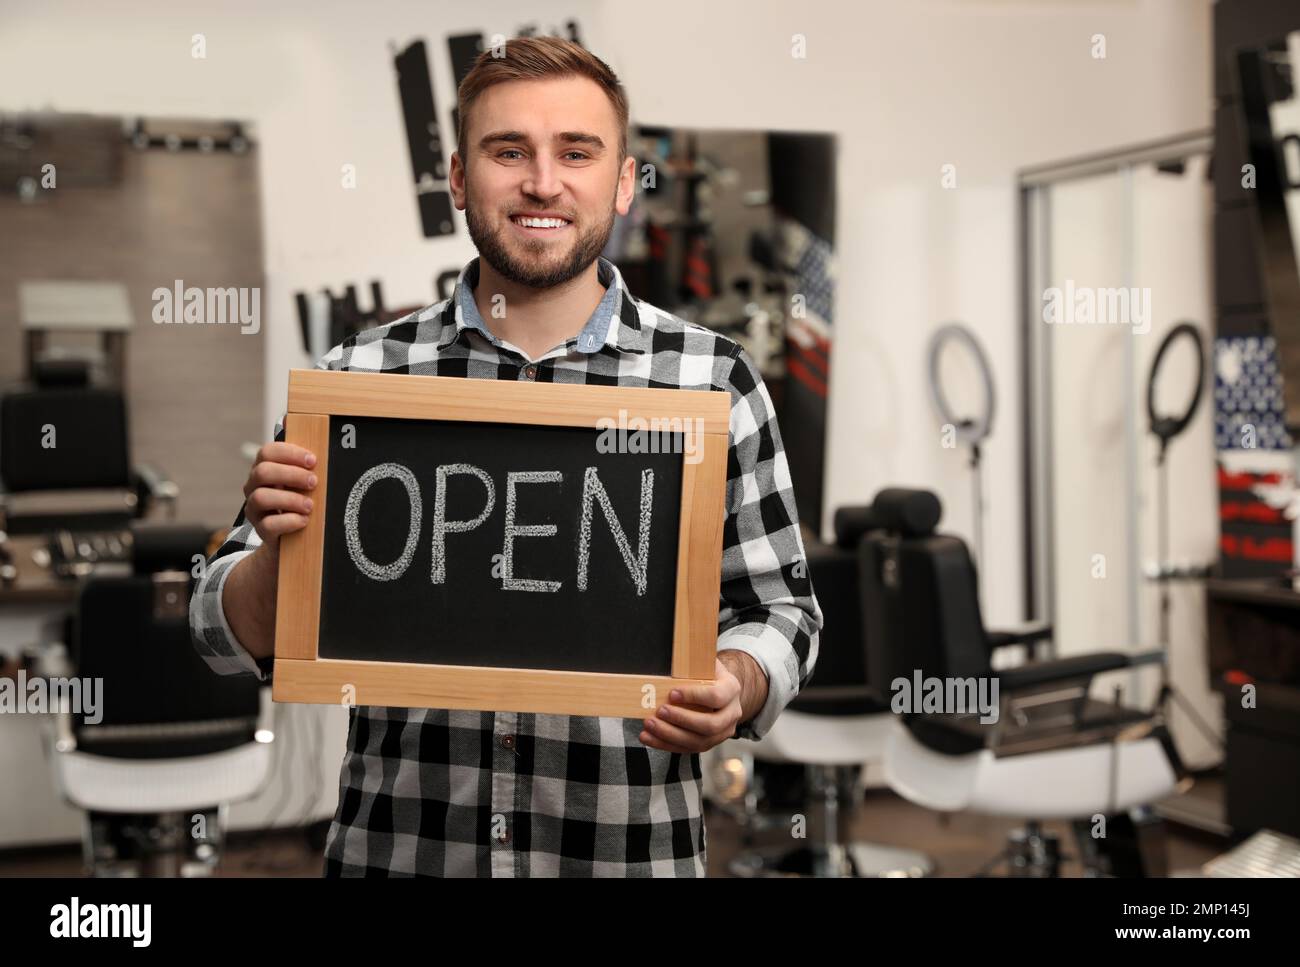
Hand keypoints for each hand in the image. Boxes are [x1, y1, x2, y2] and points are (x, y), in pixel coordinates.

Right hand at [243, 441, 317, 549]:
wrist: (290, 539)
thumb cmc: (298, 501)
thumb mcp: (301, 479)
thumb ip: (300, 458)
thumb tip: (291, 419)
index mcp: (264, 469)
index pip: (268, 452)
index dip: (290, 453)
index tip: (313, 460)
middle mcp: (254, 487)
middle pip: (262, 472)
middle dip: (291, 474)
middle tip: (314, 482)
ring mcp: (255, 509)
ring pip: (261, 497)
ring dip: (290, 499)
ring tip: (310, 505)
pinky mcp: (260, 530)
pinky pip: (268, 524)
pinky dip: (289, 521)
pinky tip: (303, 521)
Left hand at [639, 654, 762, 753]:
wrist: (721, 691)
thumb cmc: (708, 674)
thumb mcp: (705, 662)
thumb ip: (693, 660)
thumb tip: (672, 647)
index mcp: (732, 689)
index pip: (716, 696)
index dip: (694, 696)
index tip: (672, 693)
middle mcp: (732, 714)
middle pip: (710, 725)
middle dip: (682, 719)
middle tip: (660, 710)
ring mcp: (722, 732)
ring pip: (698, 742)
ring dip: (670, 735)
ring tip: (649, 724)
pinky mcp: (708, 743)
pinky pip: (687, 749)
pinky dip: (665, 744)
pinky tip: (648, 737)